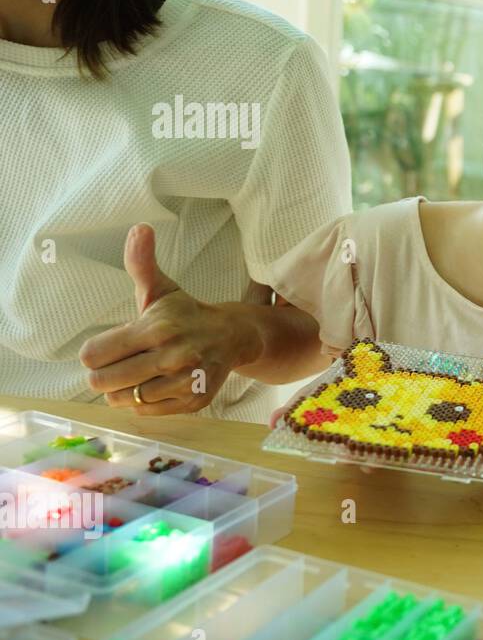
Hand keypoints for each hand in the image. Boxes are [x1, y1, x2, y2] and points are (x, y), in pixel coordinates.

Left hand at [80, 225, 255, 415]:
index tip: (107, 348)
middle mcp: (172, 356)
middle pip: (104, 382)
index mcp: (156, 329)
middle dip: (104, 376)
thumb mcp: (161, 289)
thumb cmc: (186, 315)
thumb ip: (141, 262)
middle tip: (117, 366)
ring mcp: (184, 382)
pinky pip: (147, 412)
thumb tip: (139, 228)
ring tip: (137, 376)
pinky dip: (144, 403)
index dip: (93, 353)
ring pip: (125, 399)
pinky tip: (155, 385)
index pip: (93, 355)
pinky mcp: (194, 401)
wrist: (233, 337)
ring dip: (124, 391)